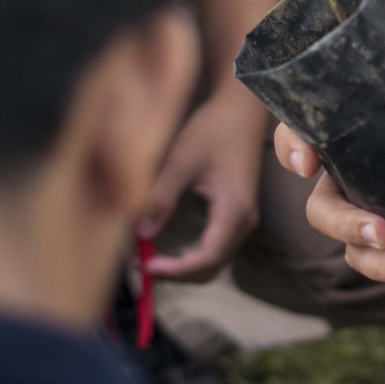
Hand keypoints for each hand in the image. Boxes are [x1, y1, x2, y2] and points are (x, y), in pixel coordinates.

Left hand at [136, 94, 265, 281]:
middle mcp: (244, 220)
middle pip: (212, 266)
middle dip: (177, 273)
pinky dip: (192, 255)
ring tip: (149, 259)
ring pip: (214, 260)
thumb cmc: (214, 130)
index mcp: (234, 210)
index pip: (207, 258)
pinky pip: (216, 247)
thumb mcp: (182, 160)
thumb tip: (140, 233)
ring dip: (184, 266)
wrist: (241, 111)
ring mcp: (243, 219)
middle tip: (141, 266)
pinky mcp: (237, 214)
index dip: (176, 269)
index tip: (146, 266)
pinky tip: (168, 248)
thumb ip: (161, 196)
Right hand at [273, 33, 384, 318]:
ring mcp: (376, 224)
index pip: (300, 135)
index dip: (294, 147)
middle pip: (324, 212)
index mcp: (348, 138)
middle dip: (347, 225)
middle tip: (383, 231)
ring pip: (357, 255)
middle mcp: (351, 185)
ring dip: (383, 266)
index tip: (306, 162)